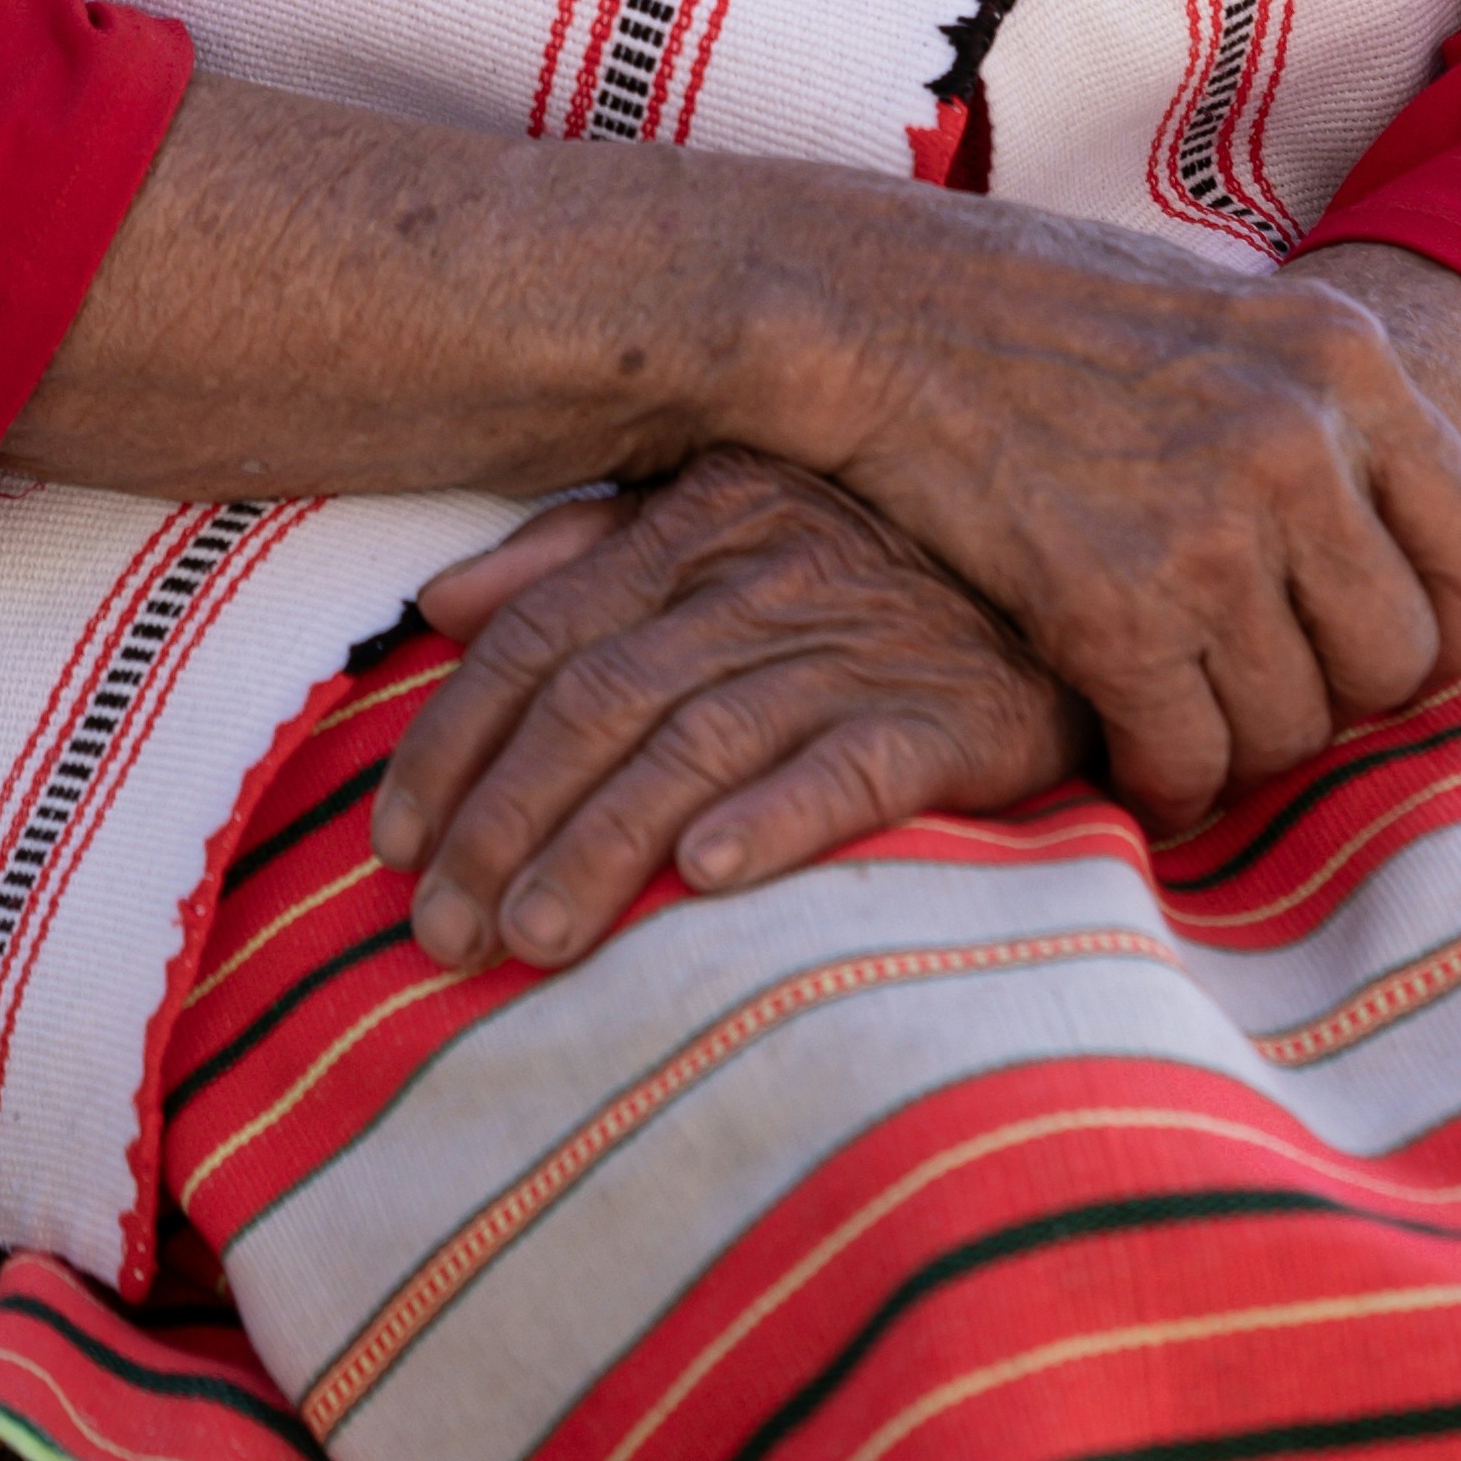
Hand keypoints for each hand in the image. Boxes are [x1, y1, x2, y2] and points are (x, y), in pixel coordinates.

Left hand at [370, 449, 1089, 974]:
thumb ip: (582, 551)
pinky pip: (845, 768)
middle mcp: (766, 569)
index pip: (539, 633)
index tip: (391, 842)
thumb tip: (442, 600)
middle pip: (596, 699)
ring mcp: (860, 641)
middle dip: (500, 823)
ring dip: (599, 847)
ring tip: (528, 943)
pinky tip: (700, 882)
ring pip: (693, 743)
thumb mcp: (724, 524)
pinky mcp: (949, 716)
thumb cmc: (870, 571)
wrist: (1069, 597)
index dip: (453, 742)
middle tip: (437, 934)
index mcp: (698, 517)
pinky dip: (768, 820)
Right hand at [777, 216, 1460, 835]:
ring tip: (1182, 720)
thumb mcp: (1214, 306)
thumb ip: (1311, 406)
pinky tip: (1130, 762)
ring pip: (1293, 726)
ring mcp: (1209, 525)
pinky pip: (1188, 760)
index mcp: (1341, 356)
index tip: (1380, 667)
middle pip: (1395, 658)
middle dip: (1334, 704)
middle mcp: (1299, 439)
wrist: (864, 309)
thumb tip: (1389, 527)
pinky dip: (1163, 785)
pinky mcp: (1111, 605)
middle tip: (1258, 699)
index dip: (1438, 634)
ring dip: (1239, 749)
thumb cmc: (1027, 307)